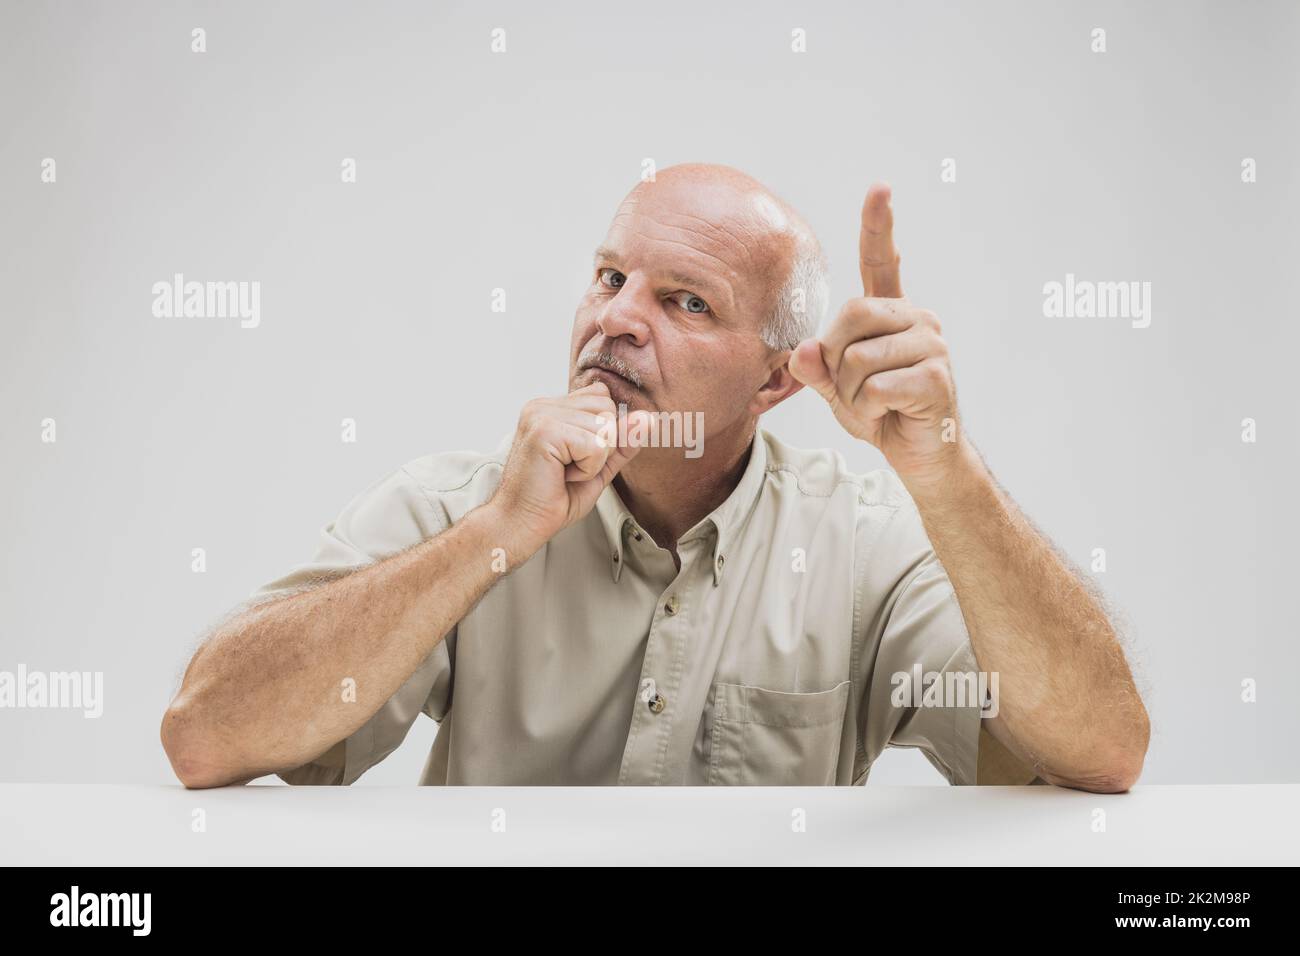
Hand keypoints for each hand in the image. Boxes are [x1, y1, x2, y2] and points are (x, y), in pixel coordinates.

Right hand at [490, 381, 649, 556]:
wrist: (521, 524)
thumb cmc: (553, 498)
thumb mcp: (599, 467)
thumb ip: (622, 442)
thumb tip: (648, 418)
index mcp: (552, 407)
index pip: (603, 397)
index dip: (603, 433)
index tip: (575, 458)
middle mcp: (543, 405)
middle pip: (608, 408)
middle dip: (601, 446)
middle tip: (569, 468)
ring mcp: (541, 414)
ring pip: (605, 426)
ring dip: (594, 460)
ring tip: (565, 472)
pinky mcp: (545, 430)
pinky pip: (596, 444)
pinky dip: (588, 468)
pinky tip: (562, 475)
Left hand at [788, 183, 962, 486]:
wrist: (922, 456)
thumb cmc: (881, 415)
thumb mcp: (837, 390)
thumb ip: (816, 368)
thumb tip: (802, 350)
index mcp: (892, 314)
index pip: (882, 262)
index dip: (878, 225)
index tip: (880, 187)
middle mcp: (917, 318)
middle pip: (849, 316)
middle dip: (835, 361)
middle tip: (855, 389)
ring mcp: (932, 344)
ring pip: (857, 357)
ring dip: (851, 393)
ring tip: (875, 405)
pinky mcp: (936, 375)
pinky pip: (875, 386)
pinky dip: (868, 408)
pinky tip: (889, 414)